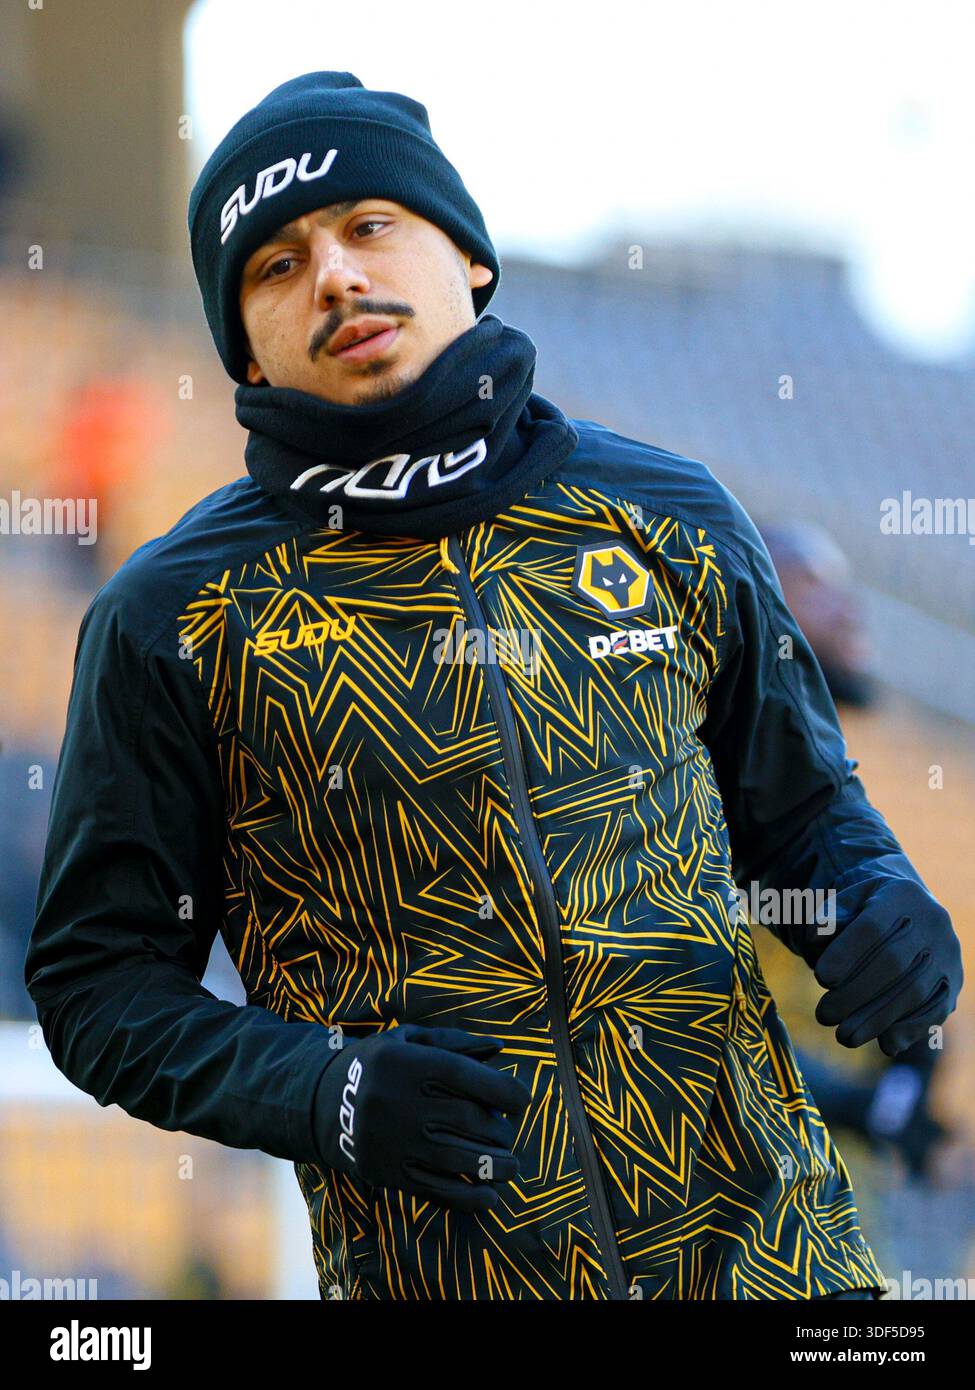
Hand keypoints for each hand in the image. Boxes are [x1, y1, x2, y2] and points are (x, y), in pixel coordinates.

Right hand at [311, 1023, 531, 1211]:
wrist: (320, 1102)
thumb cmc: (378, 1065)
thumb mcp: (408, 1041)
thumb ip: (453, 1043)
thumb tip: (499, 1048)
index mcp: (407, 1062)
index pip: (469, 1076)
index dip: (505, 1091)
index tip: (522, 1101)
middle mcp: (400, 1101)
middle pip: (468, 1119)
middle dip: (501, 1131)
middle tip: (509, 1135)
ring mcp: (393, 1140)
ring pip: (458, 1158)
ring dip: (494, 1166)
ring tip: (510, 1166)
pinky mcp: (387, 1172)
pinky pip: (436, 1190)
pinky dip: (468, 1197)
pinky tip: (490, 1196)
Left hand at [814, 878, 962, 1056]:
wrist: (908, 913)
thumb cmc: (864, 911)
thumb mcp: (845, 903)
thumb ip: (829, 917)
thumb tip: (817, 938)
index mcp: (902, 896)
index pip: (873, 927)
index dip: (847, 954)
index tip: (821, 977)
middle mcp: (933, 923)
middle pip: (894, 963)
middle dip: (855, 994)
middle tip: (824, 1016)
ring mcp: (948, 954)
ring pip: (915, 991)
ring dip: (877, 1019)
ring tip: (844, 1037)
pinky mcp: (953, 983)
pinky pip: (936, 1010)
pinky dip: (911, 1029)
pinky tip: (885, 1043)